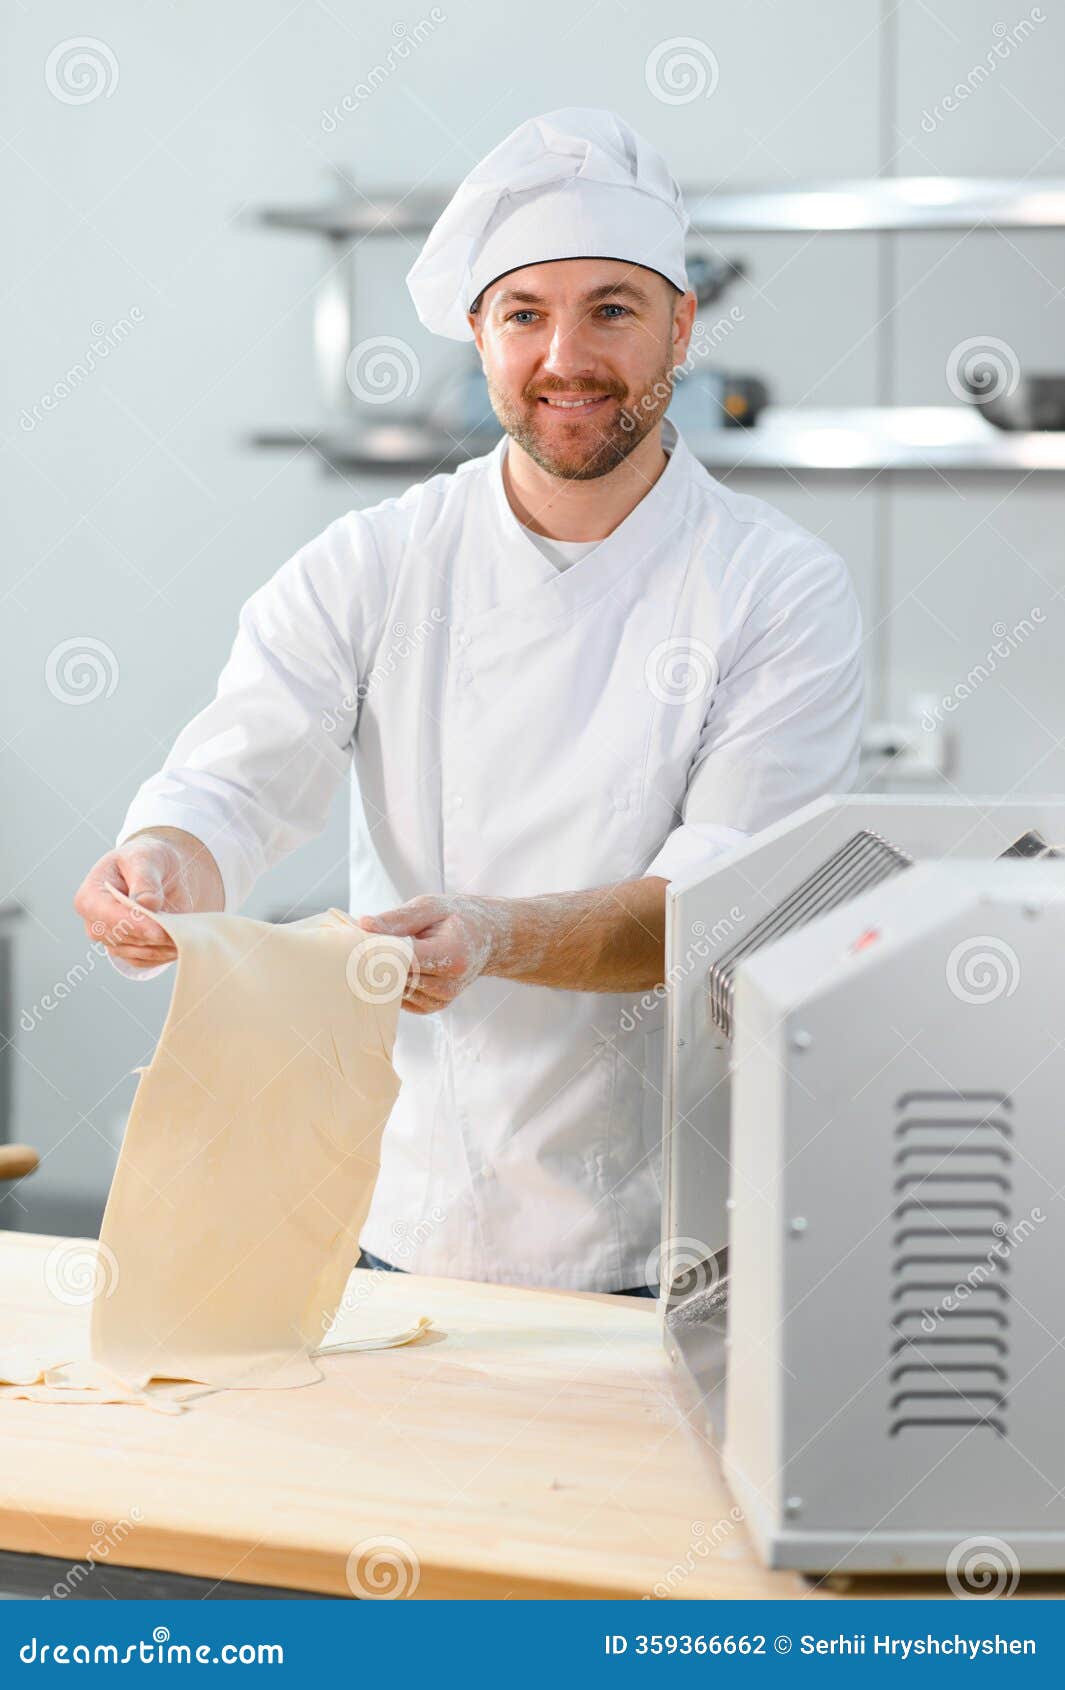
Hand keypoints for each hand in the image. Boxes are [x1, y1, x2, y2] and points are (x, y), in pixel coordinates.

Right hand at [73, 828, 222, 967]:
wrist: (157, 871)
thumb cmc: (144, 860)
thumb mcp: (145, 858)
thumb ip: (145, 879)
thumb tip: (146, 902)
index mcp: (90, 896)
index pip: (107, 916)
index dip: (133, 924)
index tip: (158, 930)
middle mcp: (95, 922)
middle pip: (122, 937)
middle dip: (152, 937)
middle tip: (180, 932)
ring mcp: (110, 939)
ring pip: (135, 952)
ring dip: (161, 947)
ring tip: (184, 936)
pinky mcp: (128, 950)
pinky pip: (145, 960)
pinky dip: (163, 954)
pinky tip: (179, 943)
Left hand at [357, 894, 509, 1015]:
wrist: (486, 939)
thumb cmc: (456, 918)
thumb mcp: (430, 907)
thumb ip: (397, 919)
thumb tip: (364, 925)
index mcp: (453, 955)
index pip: (404, 960)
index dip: (378, 952)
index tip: (359, 941)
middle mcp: (449, 984)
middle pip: (397, 978)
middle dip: (376, 963)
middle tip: (362, 945)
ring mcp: (442, 999)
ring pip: (395, 991)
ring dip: (383, 975)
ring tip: (385, 952)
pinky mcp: (434, 1006)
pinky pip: (400, 999)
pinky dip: (393, 984)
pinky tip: (396, 967)